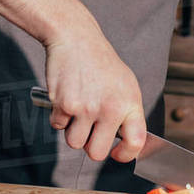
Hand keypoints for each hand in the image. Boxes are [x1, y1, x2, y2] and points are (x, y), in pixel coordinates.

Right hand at [43, 22, 145, 163]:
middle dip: (90, 146)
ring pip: (74, 142)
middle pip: (97, 153)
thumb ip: (126, 112)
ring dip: (72, 131)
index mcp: (130, 103)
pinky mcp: (64, 104)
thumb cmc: (100, 62)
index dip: (125, 154)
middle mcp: (110, 108)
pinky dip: (58, 117)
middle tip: (89, 131)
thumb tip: (126, 141)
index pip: (135, 142)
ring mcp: (86, 108)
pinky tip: (65, 98)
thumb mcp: (126, 84)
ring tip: (77, 110)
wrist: (76, 39)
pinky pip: (57, 126)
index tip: (116, 153)